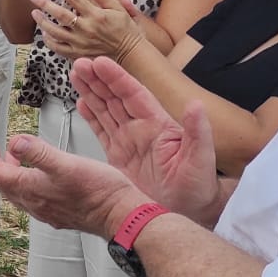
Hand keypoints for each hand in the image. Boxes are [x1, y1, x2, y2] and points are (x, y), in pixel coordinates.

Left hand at [0, 131, 146, 238]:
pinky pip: (29, 195)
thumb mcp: (67, 163)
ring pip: (14, 189)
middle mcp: (32, 202)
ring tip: (7, 153)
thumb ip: (38, 152)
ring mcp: (44, 209)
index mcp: (29, 189)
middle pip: (0, 182)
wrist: (122, 216)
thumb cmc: (98, 191)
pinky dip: (23, 179)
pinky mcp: (56, 211)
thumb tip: (14, 142)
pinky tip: (34, 171)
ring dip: (6, 170)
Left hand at [33, 0, 142, 61]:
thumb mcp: (118, 9)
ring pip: (55, 32)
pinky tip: (44, 33)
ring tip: (34, 13)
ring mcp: (80, 43)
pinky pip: (58, 48)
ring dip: (43, 21)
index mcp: (96, 15)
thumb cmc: (125, 29)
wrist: (130, 53)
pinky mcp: (78, 54)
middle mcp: (86, 29)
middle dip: (44, 4)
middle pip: (60, 14)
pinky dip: (49, 41)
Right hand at [71, 57, 222, 223]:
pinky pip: (102, 131)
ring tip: (76, 74)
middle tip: (81, 63)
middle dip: (98, 79)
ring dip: (91, 92)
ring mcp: (129, 142)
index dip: (116, 78)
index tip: (101, 63)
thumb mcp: (200, 158)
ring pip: (106, 110)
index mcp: (158, 125)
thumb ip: (197, 131)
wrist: (190, 212)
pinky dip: (91, 117)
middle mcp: (141, 129)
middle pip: (116, 98)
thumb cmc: (199, 187)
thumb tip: (196, 105)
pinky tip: (81, 103)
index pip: (134, 95)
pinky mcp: (119, 157)